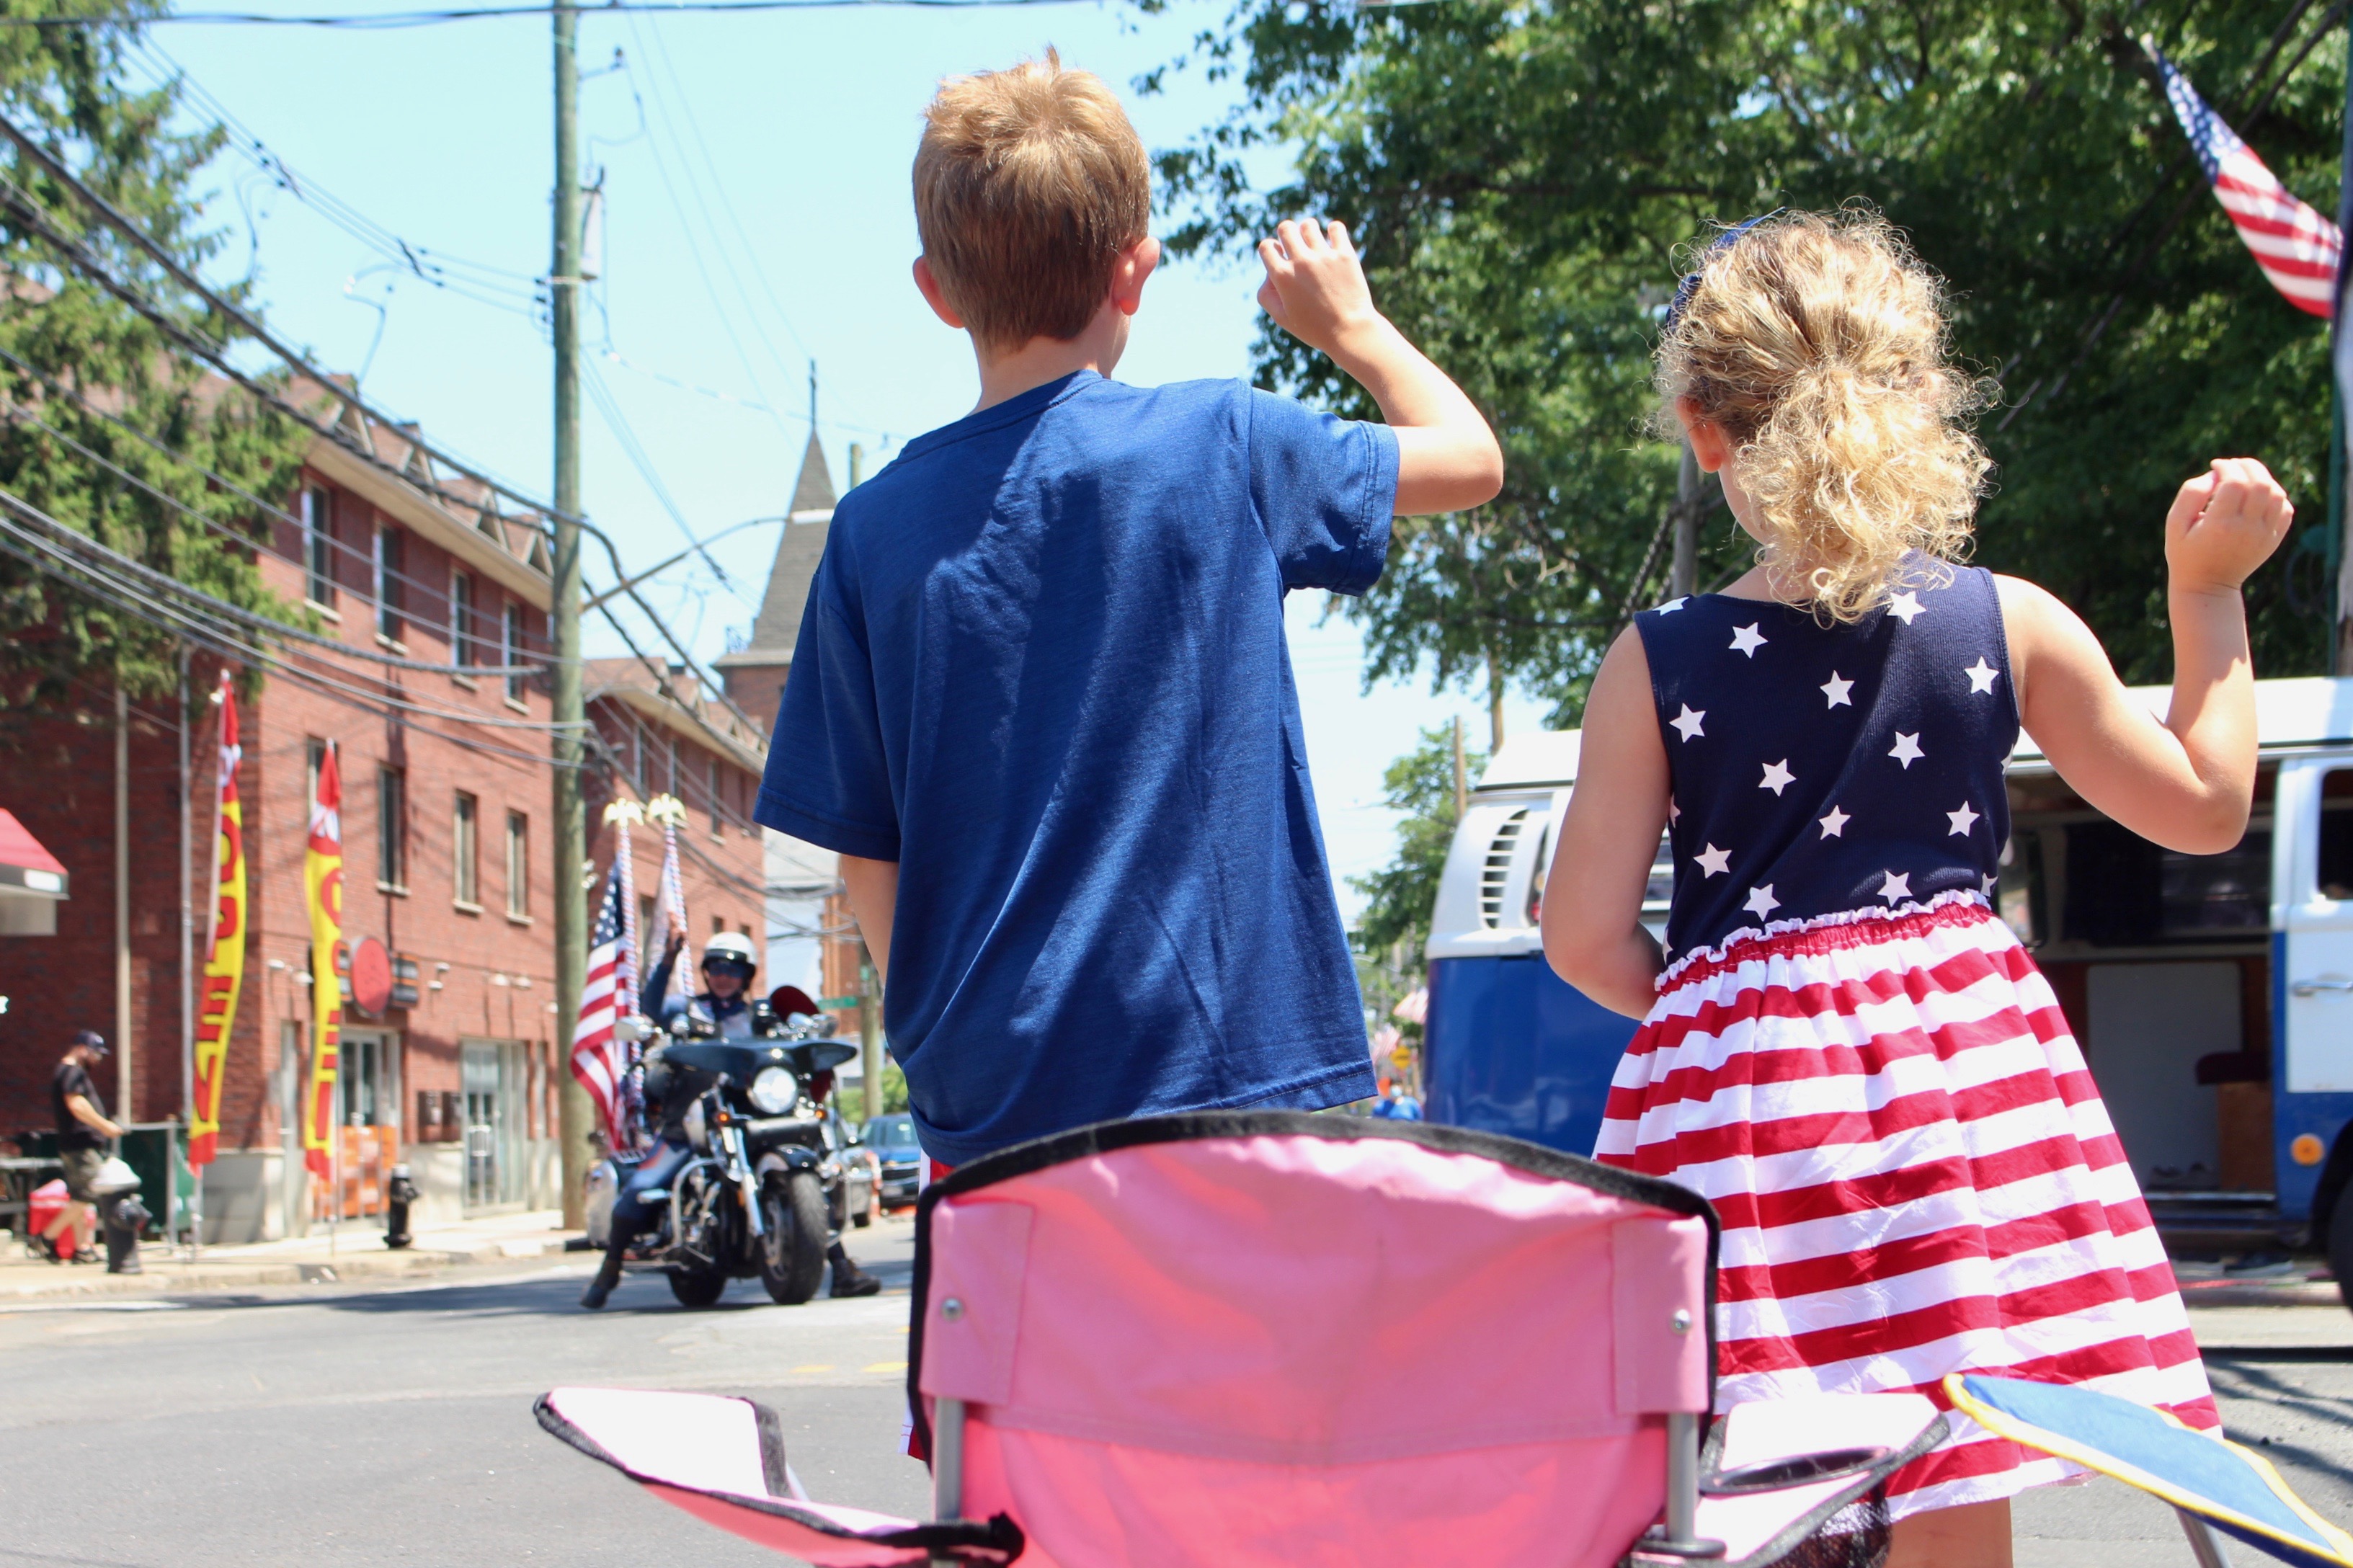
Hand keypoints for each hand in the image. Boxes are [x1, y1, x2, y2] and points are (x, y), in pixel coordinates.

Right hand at [1256, 219, 1384, 358]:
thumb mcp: (1283, 319)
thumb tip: (1269, 274)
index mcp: (1282, 277)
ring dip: (1309, 231)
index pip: (1266, 246)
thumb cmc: (1315, 329)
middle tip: (1298, 248)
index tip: (1282, 260)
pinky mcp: (1345, 255)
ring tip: (1316, 245)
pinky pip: (1335, 228)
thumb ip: (1267, 296)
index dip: (1271, 251)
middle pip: (1286, 228)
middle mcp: (1300, 262)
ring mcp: (1323, 257)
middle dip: (1288, 234)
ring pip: (1309, 225)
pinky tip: (1334, 243)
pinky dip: (1334, 231)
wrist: (1350, 332)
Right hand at [2166, 457, 2292, 595]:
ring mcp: (2264, 535)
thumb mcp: (2175, 524)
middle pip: (2260, 484)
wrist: (2208, 587)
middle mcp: (2246, 529)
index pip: (2235, 482)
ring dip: (2263, 478)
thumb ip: (2191, 494)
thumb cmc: (2186, 552)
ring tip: (2247, 478)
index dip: (2227, 467)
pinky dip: (2275, 496)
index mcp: (2220, 525)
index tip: (2216, 465)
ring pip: (2276, 493)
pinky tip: (2257, 496)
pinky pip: (2285, 509)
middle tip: (2234, 465)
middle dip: (2248, 466)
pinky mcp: (2273, 540)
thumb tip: (2215, 474)